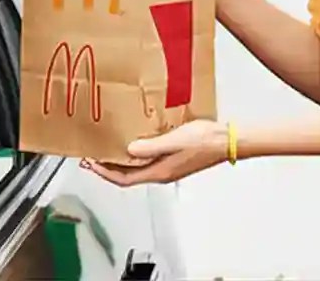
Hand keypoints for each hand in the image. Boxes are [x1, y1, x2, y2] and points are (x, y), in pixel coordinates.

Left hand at [83, 119, 228, 186]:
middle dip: (108, 167)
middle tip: (93, 156)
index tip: (91, 163)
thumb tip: (129, 150)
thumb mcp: (174, 141)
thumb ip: (150, 147)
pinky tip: (134, 141)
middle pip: (128, 175)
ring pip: (137, 168)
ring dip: (121, 160)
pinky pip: (148, 160)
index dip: (105, 173)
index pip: (124, 179)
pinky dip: (135, 153)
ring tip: (109, 149)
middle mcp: (162, 173)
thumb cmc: (205, 141)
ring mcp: (168, 167)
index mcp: (159, 172)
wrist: (228, 141)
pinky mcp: (174, 159)